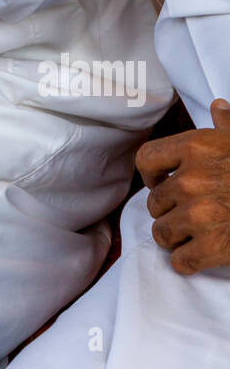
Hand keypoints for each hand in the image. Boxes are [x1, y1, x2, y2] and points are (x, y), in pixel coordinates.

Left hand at [136, 99, 229, 273]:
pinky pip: (179, 261)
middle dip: (169, 211)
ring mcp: (198, 215)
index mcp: (196, 147)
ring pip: (162, 233)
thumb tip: (218, 107)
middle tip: (190, 213)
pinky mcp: (211, 248)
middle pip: (154, 202)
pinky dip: (188, 261)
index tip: (161, 183)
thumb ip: (227, 126)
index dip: (151, 174)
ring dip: (176, 237)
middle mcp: (190, 180)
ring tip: (195, 233)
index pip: (146, 159)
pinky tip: (202, 254)